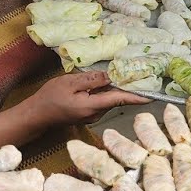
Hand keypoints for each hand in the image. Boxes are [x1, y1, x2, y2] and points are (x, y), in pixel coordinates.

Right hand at [27, 71, 148, 125]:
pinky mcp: (88, 115)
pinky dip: (105, 93)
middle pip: (116, 98)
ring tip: (121, 74)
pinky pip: (101, 102)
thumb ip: (91, 80)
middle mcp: (96, 114)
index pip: (119, 99)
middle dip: (126, 87)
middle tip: (138, 73)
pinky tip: (103, 83)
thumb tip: (110, 76)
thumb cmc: (49, 98)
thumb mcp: (69, 83)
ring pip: (109, 100)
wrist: (36, 115)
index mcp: (92, 106)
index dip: (137, 97)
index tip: (153, 95)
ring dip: (114, 89)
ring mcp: (93, 117)